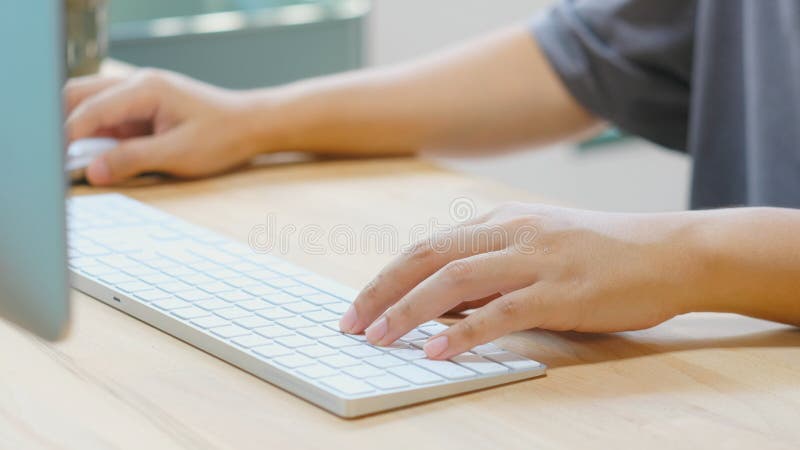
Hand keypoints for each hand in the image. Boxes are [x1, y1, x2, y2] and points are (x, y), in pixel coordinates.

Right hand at [65, 68, 271, 185]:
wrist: (252, 125)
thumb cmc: (223, 136)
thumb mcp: (179, 154)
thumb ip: (133, 160)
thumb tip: (94, 172)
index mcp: (145, 89)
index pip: (90, 109)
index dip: (67, 136)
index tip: (54, 162)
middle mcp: (137, 85)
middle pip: (80, 97)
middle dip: (64, 127)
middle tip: (59, 161)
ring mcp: (139, 96)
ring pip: (91, 106)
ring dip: (81, 132)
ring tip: (75, 163)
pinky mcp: (144, 110)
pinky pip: (109, 120)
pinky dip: (98, 137)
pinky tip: (99, 158)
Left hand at [339, 202, 700, 359]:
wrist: (669, 251)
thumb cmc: (602, 253)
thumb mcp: (538, 247)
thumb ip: (491, 270)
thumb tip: (440, 304)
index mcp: (501, 222)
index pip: (428, 247)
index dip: (387, 277)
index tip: (359, 306)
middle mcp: (511, 233)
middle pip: (427, 258)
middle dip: (382, 292)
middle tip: (351, 325)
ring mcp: (536, 259)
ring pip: (454, 281)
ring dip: (408, 311)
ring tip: (378, 339)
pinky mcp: (561, 290)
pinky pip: (500, 312)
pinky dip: (462, 332)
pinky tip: (436, 351)